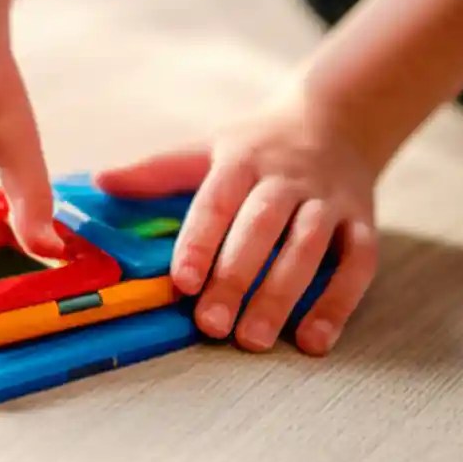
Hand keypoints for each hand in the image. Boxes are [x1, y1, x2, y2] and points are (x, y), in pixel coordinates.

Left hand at [94, 93, 380, 354]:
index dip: (199, 242)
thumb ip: (157, 171)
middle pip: (262, 227)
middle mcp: (288, 178)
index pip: (217, 201)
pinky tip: (314, 342)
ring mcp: (329, 200)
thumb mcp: (207, 149)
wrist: (337, 120)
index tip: (183, 283)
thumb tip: (100, 181)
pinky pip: (357, 264)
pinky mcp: (362, 223)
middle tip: (212, 326)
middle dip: (237, 277)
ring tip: (255, 339)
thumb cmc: (257, 148)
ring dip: (283, 295)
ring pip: (309, 246)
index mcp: (243, 160)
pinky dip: (338, 304)